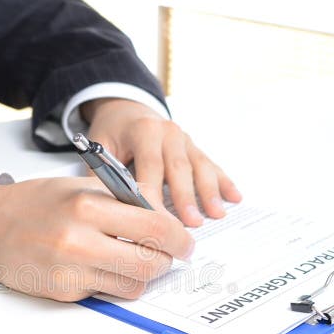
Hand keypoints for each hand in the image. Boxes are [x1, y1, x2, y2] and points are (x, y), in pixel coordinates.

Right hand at [0, 177, 193, 301]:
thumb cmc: (38, 204)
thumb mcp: (81, 187)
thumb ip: (123, 200)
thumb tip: (164, 218)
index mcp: (88, 206)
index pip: (155, 226)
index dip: (179, 237)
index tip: (185, 241)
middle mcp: (81, 240)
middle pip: (151, 262)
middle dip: (166, 260)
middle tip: (167, 254)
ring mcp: (73, 271)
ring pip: (134, 284)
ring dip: (143, 275)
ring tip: (134, 260)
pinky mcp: (66, 292)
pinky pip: (109, 293)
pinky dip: (115, 282)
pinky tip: (104, 267)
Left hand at [82, 98, 241, 226]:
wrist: (126, 110)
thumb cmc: (112, 133)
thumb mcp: (100, 147)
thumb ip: (102, 176)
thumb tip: (105, 211)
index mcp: (144, 130)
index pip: (150, 166)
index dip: (154, 195)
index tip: (155, 221)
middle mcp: (168, 132)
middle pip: (178, 167)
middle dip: (185, 197)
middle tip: (191, 223)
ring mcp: (185, 140)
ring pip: (199, 166)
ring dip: (209, 192)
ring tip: (216, 214)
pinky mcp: (195, 148)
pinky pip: (211, 165)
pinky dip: (223, 182)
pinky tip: (234, 198)